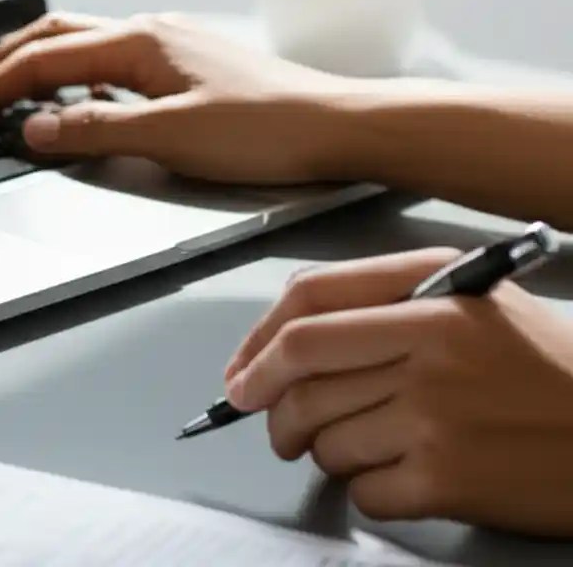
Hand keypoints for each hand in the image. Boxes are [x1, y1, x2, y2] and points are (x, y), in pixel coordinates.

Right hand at [0, 12, 364, 184]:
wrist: (339, 126)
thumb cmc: (268, 131)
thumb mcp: (172, 137)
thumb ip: (97, 130)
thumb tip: (37, 130)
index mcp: (139, 43)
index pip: (41, 61)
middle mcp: (149, 34)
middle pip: (51, 37)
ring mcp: (167, 47)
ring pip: (78, 44)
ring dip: (30, 64)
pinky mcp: (183, 67)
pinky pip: (106, 61)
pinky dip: (68, 75)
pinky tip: (69, 100)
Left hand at [225, 249, 572, 535]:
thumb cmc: (547, 369)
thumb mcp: (478, 299)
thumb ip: (386, 301)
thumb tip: (287, 341)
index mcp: (433, 294)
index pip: (306, 308)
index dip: (257, 345)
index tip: (242, 375)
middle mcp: (430, 348)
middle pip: (299, 379)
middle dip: (270, 410)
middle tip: (277, 427)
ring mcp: (436, 415)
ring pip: (323, 439)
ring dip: (326, 453)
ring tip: (367, 447)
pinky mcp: (448, 478)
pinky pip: (363, 489)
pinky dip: (370, 490)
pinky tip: (405, 477)